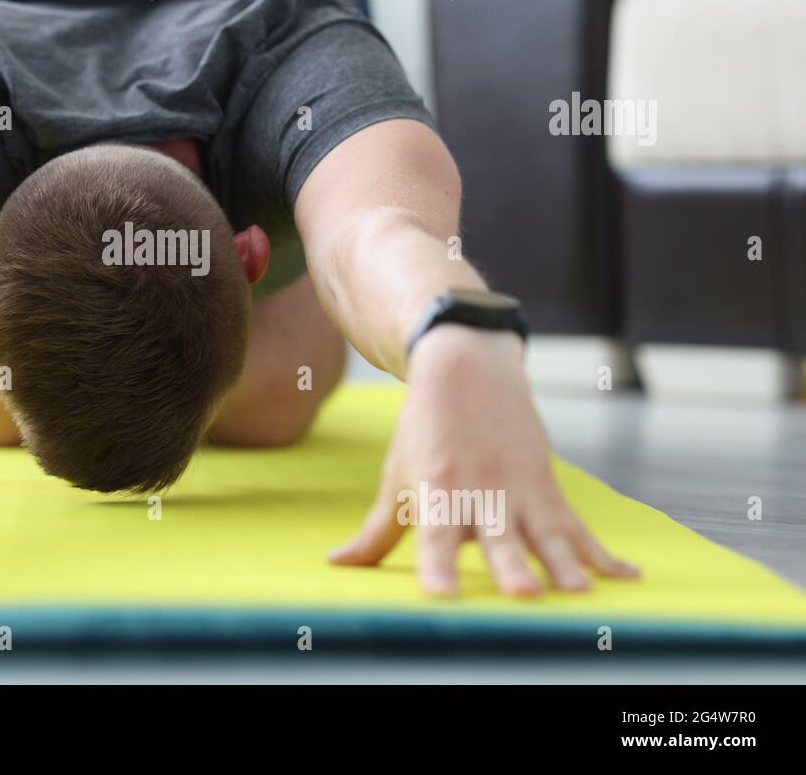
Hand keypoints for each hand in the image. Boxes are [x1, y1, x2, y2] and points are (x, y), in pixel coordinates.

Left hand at [328, 325, 638, 596]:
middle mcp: (482, 494)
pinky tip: (628, 575)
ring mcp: (519, 492)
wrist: (468, 370)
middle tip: (524, 595)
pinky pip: (578, 526)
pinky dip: (604, 553)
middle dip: (512, 567)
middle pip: (497, 539)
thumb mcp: (398, 478)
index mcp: (439, 493)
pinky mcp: (547, 488)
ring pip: (546, 534)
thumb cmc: (425, 432)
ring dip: (565, 565)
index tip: (440, 596)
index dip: (438, 566)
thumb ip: (375, 533)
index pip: (436, 538)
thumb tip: (337, 565)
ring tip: (580, 594)